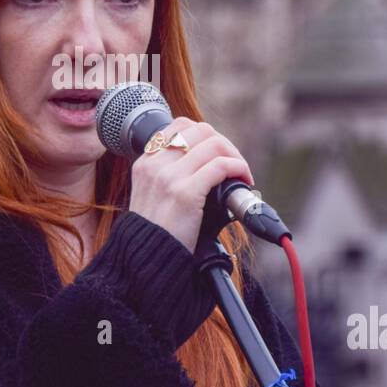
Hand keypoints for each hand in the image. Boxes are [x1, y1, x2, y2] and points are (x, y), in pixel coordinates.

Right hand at [127, 119, 253, 253]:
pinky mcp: (185, 193)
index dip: (205, 136)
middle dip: (224, 144)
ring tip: (240, 175)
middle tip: (234, 165)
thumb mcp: (153, 196)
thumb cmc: (155, 234)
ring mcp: (168, 177)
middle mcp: (155, 165)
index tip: (217, 154)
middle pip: (201, 131)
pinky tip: (242, 182)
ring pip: (214, 144)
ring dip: (235, 156)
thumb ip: (171, 176)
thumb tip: (208, 165)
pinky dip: (238, 169)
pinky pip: (221, 166)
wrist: (144, 261)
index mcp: (145, 162)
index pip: (180, 126)